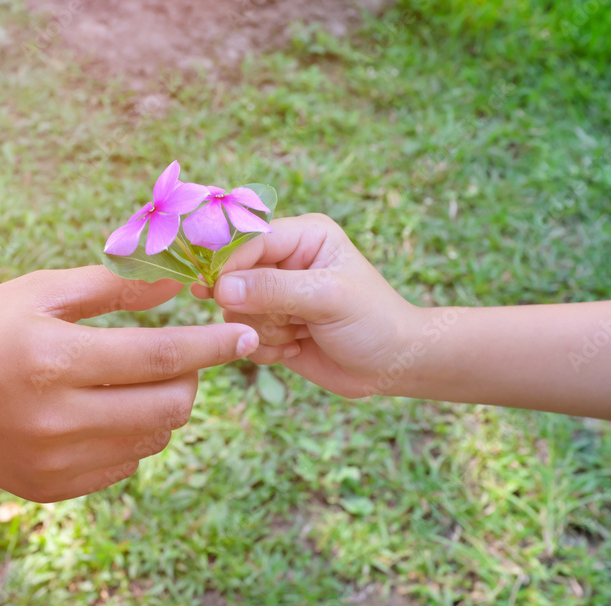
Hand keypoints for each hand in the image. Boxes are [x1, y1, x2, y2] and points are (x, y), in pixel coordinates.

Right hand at [0, 266, 258, 501]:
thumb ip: (113, 287)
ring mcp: (55, 462)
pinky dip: (131, 436)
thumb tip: (178, 286)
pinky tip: (104, 411)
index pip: (161, 357)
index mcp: (55, 359)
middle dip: (193, 379)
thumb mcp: (38, 291)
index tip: (246, 334)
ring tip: (136, 380)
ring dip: (163, 407)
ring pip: (152, 440)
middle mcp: (58, 419)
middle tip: (184, 357)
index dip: (212, 345)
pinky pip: (123, 464)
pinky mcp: (51, 488)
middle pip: (168, 407)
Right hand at [192, 213, 418, 397]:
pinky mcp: (271, 325)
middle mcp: (285, 261)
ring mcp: (275, 295)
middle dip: (255, 307)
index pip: (249, 240)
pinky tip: (295, 348)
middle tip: (288, 321)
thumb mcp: (327, 298)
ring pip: (234, 310)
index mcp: (303, 236)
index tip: (217, 292)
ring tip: (299, 335)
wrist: (393, 365)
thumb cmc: (373, 321)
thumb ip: (273, 290)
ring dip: (262, 330)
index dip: (229, 265)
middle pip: (234, 278)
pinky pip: (242, 334)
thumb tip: (220, 288)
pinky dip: (264, 348)